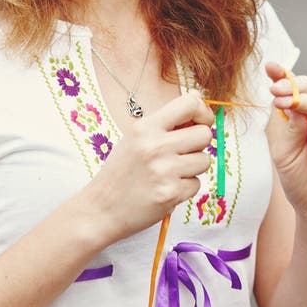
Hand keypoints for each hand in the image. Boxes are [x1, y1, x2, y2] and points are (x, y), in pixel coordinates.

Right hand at [87, 90, 213, 244]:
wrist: (101, 208)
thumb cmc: (120, 171)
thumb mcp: (135, 137)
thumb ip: (166, 120)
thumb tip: (198, 98)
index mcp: (145, 127)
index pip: (189, 104)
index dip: (202, 112)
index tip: (199, 122)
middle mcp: (155, 145)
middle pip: (204, 134)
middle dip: (199, 144)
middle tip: (182, 152)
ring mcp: (164, 170)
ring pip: (204, 160)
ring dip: (193, 167)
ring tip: (171, 172)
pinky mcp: (171, 194)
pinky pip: (196, 184)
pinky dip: (185, 188)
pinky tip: (166, 188)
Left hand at [266, 61, 306, 225]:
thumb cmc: (299, 182)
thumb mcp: (283, 154)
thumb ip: (286, 129)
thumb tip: (289, 104)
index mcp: (296, 118)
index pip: (291, 91)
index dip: (281, 76)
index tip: (270, 67)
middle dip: (291, 85)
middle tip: (276, 89)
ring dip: (306, 100)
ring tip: (289, 102)